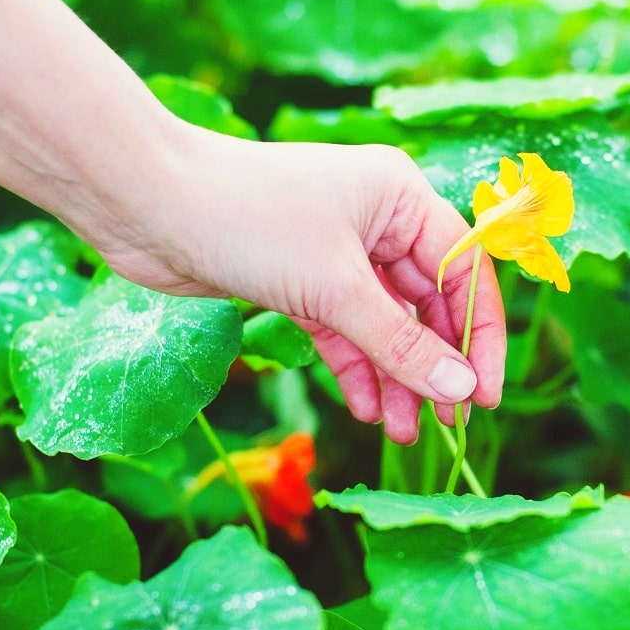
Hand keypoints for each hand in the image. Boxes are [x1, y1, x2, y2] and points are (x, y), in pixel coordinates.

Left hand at [92, 128, 506, 444]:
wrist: (145, 206)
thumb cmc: (249, 221)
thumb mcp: (336, 288)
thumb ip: (401, 343)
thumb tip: (461, 390)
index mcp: (400, 196)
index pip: (464, 271)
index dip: (480, 336)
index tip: (484, 394)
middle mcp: (375, 221)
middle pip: (425, 303)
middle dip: (433, 365)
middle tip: (445, 425)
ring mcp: (335, 252)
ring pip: (383, 324)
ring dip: (395, 377)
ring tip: (403, 432)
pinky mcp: (298, 281)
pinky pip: (342, 331)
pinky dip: (355, 368)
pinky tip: (368, 409)